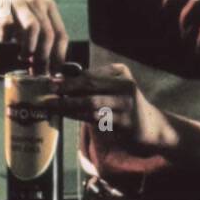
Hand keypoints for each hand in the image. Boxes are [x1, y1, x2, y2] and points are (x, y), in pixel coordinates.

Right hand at [0, 0, 68, 74]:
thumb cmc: (10, 6)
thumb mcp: (29, 16)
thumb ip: (36, 35)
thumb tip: (43, 64)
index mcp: (48, 7)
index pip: (61, 35)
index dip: (59, 57)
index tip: (53, 73)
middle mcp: (37, 3)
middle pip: (49, 34)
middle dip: (44, 57)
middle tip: (36, 71)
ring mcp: (20, 2)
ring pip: (33, 28)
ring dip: (29, 48)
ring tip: (23, 57)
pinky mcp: (2, 4)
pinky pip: (7, 25)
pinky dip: (7, 38)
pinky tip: (5, 42)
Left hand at [44, 63, 177, 152]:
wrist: (151, 127)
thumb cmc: (124, 106)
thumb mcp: (112, 88)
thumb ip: (92, 82)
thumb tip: (61, 77)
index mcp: (120, 72)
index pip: (89, 74)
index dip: (68, 78)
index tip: (50, 80)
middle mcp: (126, 85)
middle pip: (90, 85)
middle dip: (66, 88)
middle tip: (47, 91)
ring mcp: (127, 104)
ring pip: (91, 103)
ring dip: (68, 104)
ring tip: (51, 105)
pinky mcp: (126, 123)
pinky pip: (96, 119)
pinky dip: (78, 116)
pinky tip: (65, 116)